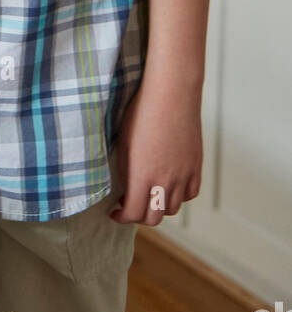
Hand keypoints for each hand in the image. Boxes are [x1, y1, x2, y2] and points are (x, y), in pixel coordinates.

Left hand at [108, 82, 202, 226]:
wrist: (171, 93)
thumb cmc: (142, 112)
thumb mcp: (123, 143)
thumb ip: (126, 171)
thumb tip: (126, 188)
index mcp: (143, 175)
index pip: (133, 213)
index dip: (122, 217)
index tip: (115, 212)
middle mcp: (166, 180)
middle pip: (154, 218)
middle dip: (139, 216)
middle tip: (130, 206)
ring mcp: (184, 175)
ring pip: (172, 208)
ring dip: (158, 207)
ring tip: (148, 193)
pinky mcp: (196, 166)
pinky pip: (190, 194)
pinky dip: (178, 196)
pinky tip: (169, 184)